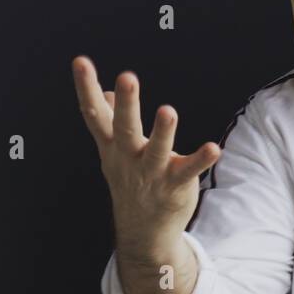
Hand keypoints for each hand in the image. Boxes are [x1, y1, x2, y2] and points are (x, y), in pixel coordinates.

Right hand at [71, 56, 220, 264]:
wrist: (142, 231)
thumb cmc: (131, 180)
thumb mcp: (114, 151)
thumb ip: (110, 120)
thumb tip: (105, 92)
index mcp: (111, 145)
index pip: (94, 113)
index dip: (85, 87)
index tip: (80, 61)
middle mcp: (128, 158)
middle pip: (124, 128)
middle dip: (125, 103)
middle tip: (126, 77)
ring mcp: (151, 173)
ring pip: (156, 150)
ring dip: (162, 131)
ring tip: (167, 111)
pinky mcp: (175, 185)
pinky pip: (189, 171)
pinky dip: (201, 159)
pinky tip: (213, 148)